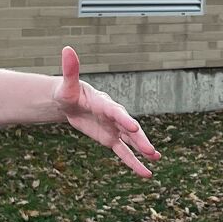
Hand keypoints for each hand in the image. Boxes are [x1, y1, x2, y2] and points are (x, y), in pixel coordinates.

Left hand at [55, 47, 160, 176]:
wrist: (69, 102)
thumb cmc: (67, 92)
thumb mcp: (66, 84)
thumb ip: (70, 70)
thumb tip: (67, 48)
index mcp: (104, 103)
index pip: (116, 111)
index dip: (124, 119)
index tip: (134, 127)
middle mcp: (113, 116)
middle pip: (129, 128)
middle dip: (140, 139)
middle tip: (151, 151)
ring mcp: (114, 128)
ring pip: (130, 141)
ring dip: (142, 150)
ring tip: (156, 159)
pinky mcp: (110, 139)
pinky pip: (123, 153)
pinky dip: (133, 163)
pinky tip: (146, 173)